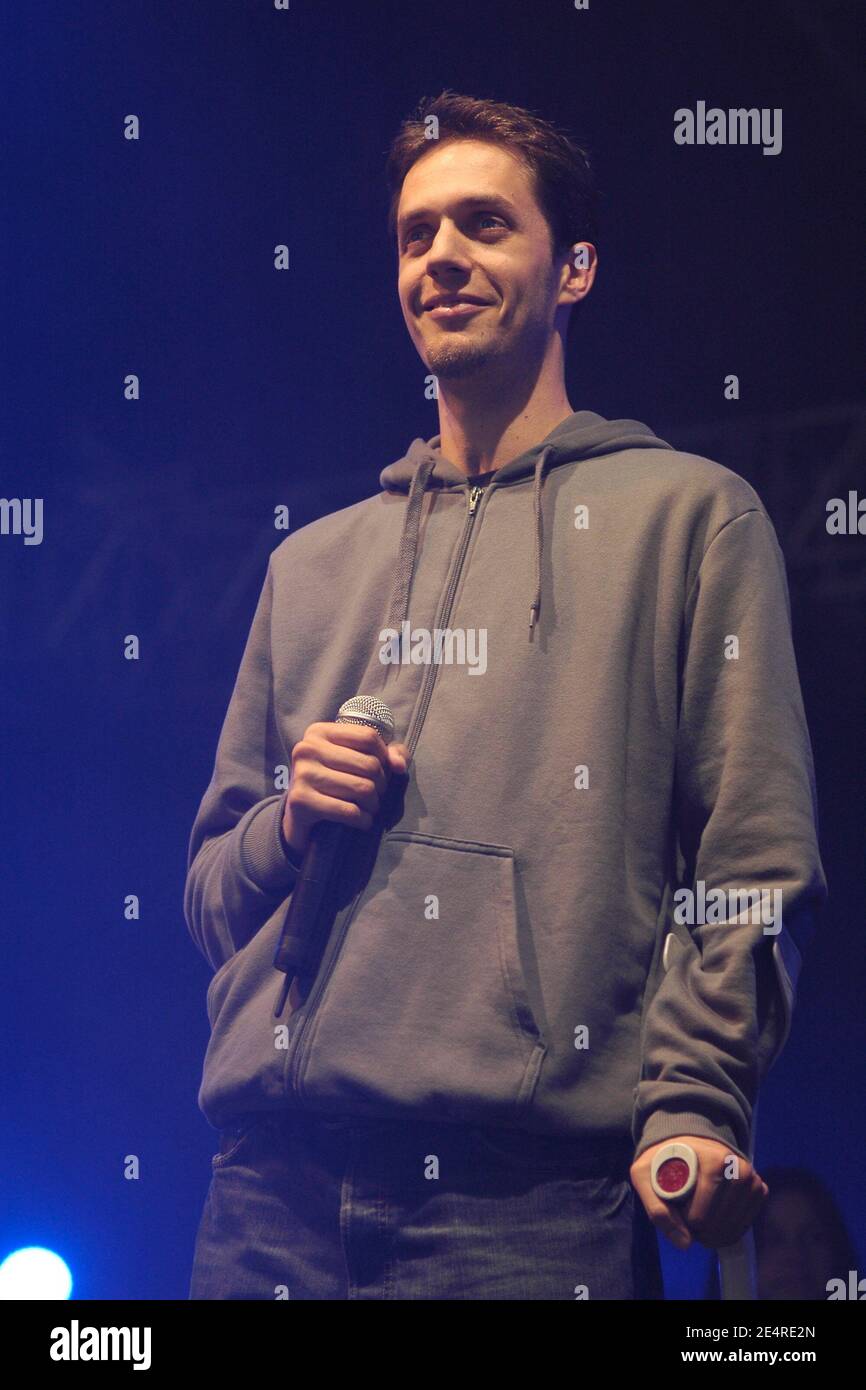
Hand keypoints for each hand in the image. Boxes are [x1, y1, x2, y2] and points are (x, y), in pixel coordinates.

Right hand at [281, 721, 409, 856]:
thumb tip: (399, 765)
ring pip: (363, 788)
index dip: (383, 756)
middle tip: (376, 795)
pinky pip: (349, 811)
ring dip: (373, 804)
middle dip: (381, 785)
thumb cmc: (334, 782)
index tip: (380, 771)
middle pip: (369, 764)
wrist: (299, 815)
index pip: (368, 737)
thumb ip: (388, 754)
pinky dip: (363, 820)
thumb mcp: (357, 760)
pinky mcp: (301, 801)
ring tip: (370, 808)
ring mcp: (302, 774)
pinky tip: (362, 821)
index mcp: (320, 732)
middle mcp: (307, 749)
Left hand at [630, 1134, 768, 1249]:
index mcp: (714, 1161)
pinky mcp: (758, 1189)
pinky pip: (744, 1226)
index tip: (676, 1210)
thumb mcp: (645, 1175)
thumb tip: (685, 1244)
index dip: (684, 1222)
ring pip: (733, 1229)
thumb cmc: (664, 1159)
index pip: (701, 1216)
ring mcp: (752, 1179)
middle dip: (698, 1230)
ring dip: (713, 1234)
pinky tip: (714, 1221)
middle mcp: (739, 1169)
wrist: (686, 1141)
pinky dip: (728, 1232)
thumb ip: (656, 1210)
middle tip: (685, 1217)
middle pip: (718, 1225)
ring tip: (697, 1220)